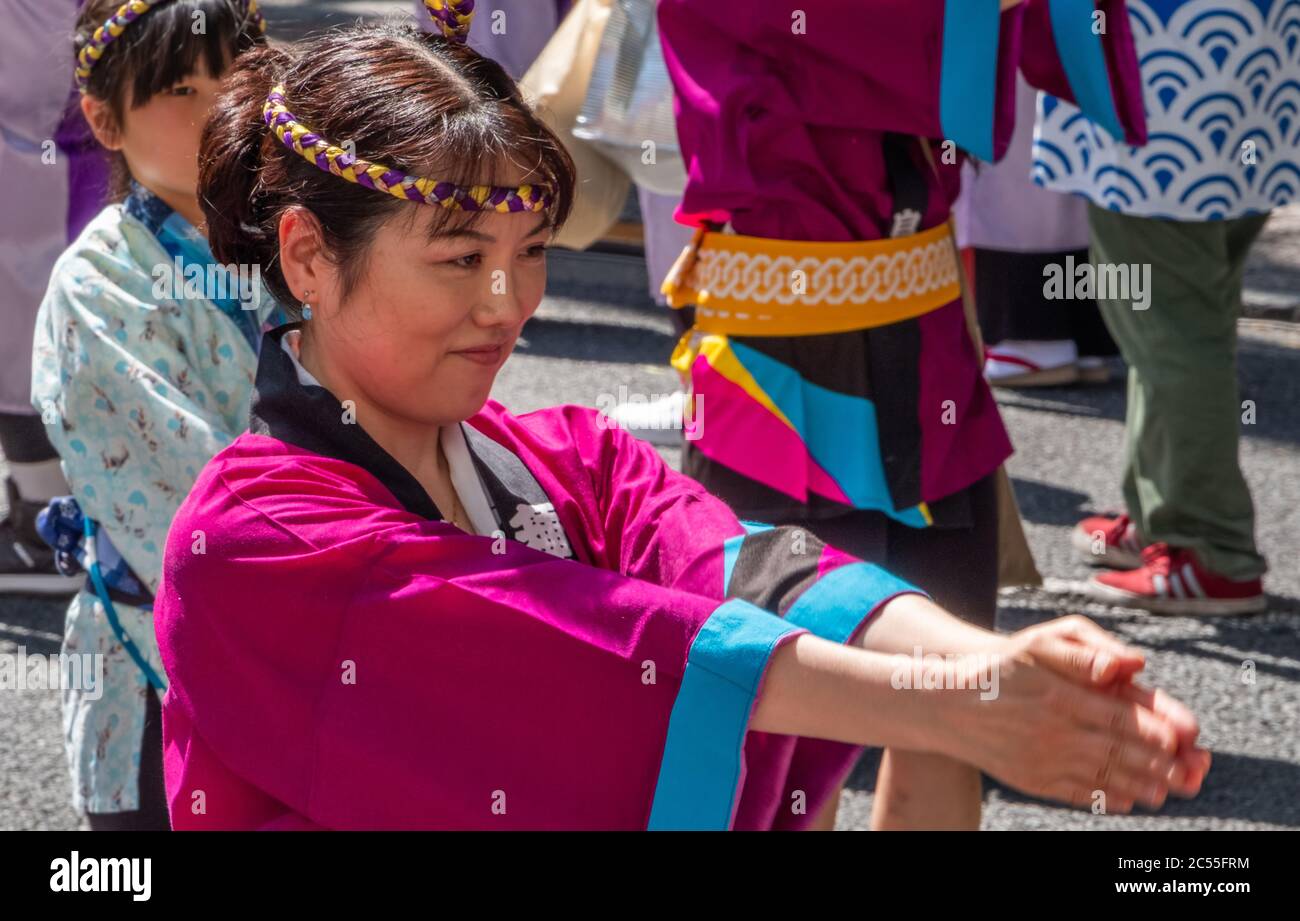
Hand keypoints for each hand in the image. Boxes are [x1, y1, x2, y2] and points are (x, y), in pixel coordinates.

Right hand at [932, 641, 1209, 812]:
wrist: (946, 704)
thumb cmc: (1002, 668)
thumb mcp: (1039, 642)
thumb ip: (1087, 649)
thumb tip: (1131, 664)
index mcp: (1062, 696)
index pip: (1124, 717)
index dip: (1161, 730)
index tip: (1187, 737)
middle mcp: (1055, 732)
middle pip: (1122, 752)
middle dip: (1164, 764)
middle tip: (1193, 770)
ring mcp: (1044, 760)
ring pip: (1106, 777)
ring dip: (1144, 785)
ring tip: (1170, 789)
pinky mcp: (1033, 780)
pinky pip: (1080, 793)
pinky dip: (1110, 797)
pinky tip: (1130, 797)